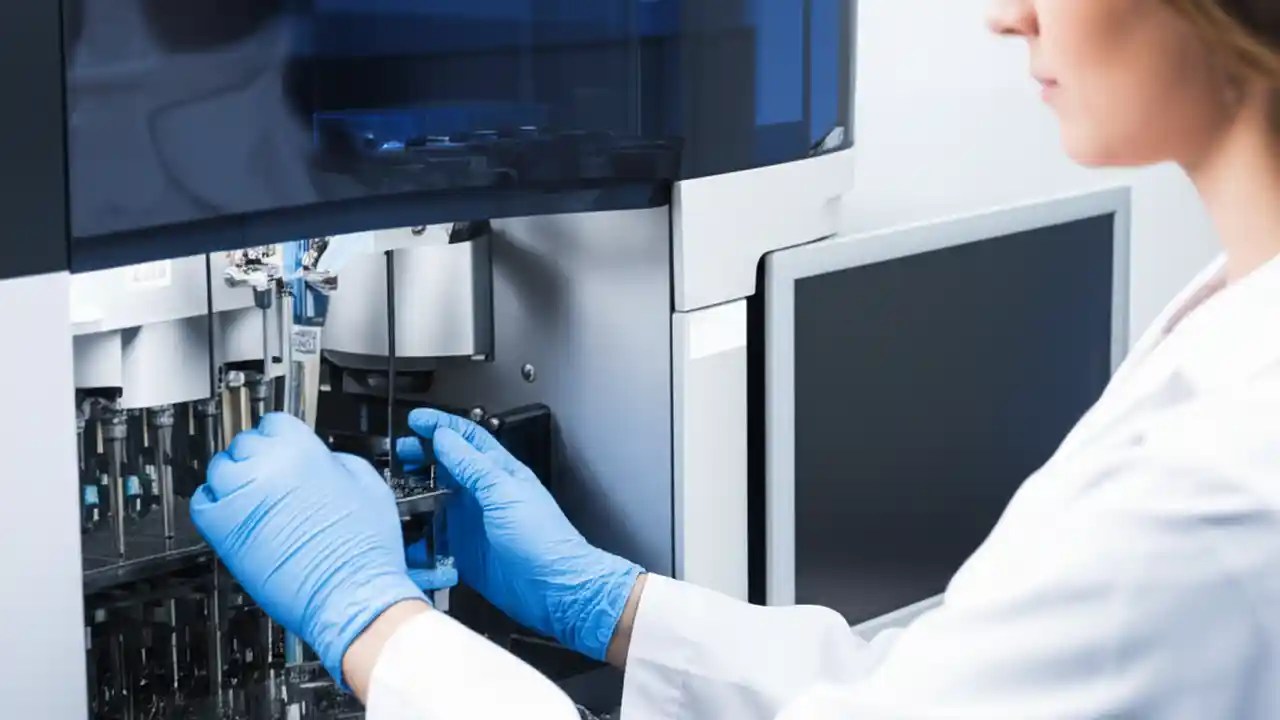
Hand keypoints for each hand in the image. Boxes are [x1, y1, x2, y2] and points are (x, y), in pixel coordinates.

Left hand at [190, 413, 423, 686]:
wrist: (351, 595)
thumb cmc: (365, 549)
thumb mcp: (369, 486)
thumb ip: (339, 461)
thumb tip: (321, 459)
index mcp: (302, 450)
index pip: (273, 423)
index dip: (280, 437)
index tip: (282, 447)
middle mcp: (267, 469)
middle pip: (244, 443)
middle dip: (258, 457)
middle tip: (273, 476)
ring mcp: (241, 500)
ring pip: (219, 469)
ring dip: (234, 477)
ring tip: (254, 495)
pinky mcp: (225, 533)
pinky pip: (202, 503)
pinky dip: (213, 502)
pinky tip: (234, 512)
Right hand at [397, 409, 642, 660]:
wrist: (554, 588)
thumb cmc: (543, 539)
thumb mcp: (503, 493)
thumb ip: (472, 466)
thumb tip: (445, 437)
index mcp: (499, 472)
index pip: (467, 438)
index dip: (441, 425)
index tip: (416, 420)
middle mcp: (484, 494)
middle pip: (447, 466)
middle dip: (422, 455)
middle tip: (400, 452)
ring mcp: (473, 522)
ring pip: (436, 500)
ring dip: (415, 493)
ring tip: (394, 488)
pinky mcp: (465, 551)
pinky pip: (435, 537)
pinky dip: (419, 532)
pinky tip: (405, 529)